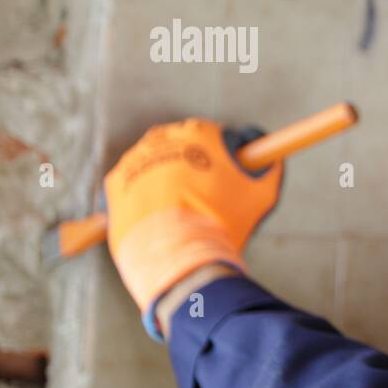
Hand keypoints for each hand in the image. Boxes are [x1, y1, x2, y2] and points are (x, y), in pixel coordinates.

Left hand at [103, 118, 281, 338]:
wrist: (177, 255)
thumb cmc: (222, 221)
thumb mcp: (262, 194)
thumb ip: (270, 169)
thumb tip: (272, 161)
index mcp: (200, 133)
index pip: (218, 136)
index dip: (228, 156)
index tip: (233, 174)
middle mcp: (163, 137)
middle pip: (184, 147)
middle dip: (196, 166)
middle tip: (209, 196)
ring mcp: (134, 160)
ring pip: (157, 166)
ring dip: (169, 181)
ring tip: (185, 213)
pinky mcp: (115, 184)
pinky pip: (134, 186)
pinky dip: (146, 198)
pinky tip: (163, 218)